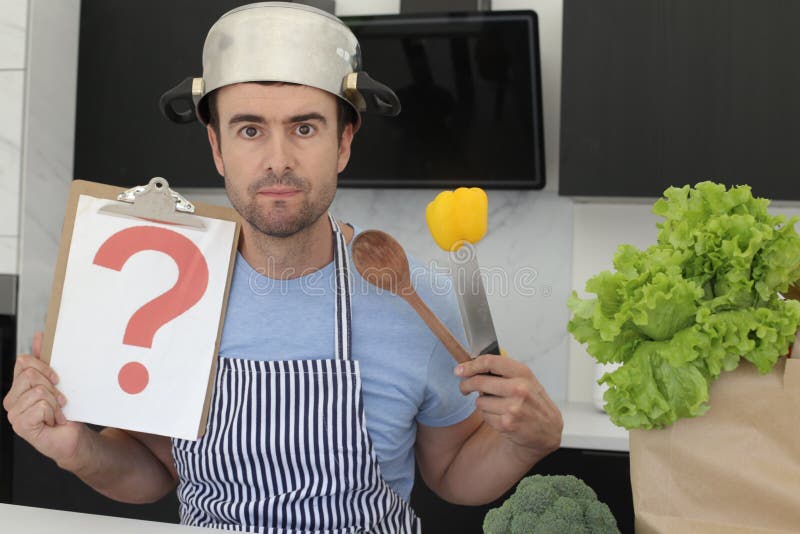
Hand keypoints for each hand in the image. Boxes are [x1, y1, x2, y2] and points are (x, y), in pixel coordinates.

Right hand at [3, 332, 86, 468]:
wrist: (71, 435)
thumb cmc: (64, 411)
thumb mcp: (57, 381)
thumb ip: (45, 359)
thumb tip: (40, 336)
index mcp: (17, 386)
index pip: (24, 361)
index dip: (45, 367)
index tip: (57, 380)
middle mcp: (11, 399)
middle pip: (31, 375)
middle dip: (52, 387)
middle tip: (58, 401)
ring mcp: (13, 413)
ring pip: (39, 391)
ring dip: (55, 402)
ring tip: (56, 412)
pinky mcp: (20, 425)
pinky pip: (41, 405)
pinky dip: (53, 412)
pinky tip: (53, 420)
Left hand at [455, 354, 562, 458]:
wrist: (548, 429)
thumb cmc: (534, 402)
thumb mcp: (526, 380)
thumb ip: (503, 372)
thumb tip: (471, 366)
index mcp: (523, 373)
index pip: (490, 361)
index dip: (471, 365)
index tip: (460, 370)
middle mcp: (519, 388)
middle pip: (479, 381)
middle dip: (466, 385)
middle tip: (464, 388)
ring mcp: (513, 407)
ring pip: (480, 401)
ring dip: (483, 404)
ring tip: (497, 406)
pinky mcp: (507, 423)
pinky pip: (485, 416)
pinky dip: (488, 416)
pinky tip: (501, 417)